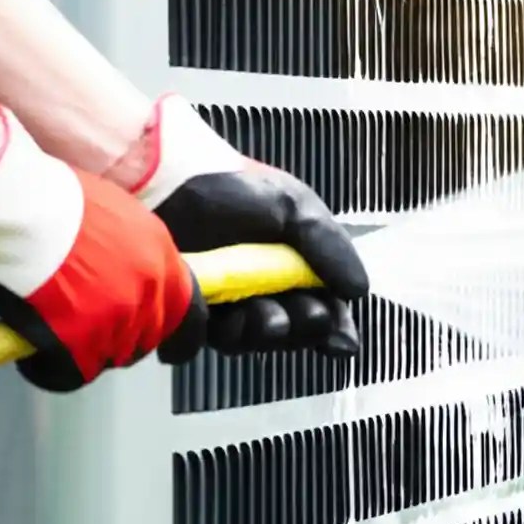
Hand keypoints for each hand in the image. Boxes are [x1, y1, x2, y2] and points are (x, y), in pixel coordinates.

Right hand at [0, 106, 207, 390]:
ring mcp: (117, 315)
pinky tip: (37, 358)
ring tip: (55, 335)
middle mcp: (147, 286)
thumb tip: (123, 269)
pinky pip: (74, 373)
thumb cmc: (45, 198)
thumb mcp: (111, 211)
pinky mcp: (79, 338)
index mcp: (158, 252)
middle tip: (88, 332)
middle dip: (122, 340)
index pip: (185, 306)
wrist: (12, 205)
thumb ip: (128, 247)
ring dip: (86, 352)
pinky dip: (54, 370)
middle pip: (148, 336)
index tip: (167, 344)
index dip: (172, 328)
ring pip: (112, 355)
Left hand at [126, 95, 368, 356]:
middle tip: (298, 313)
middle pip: (291, 334)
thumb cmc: (228, 184)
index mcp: (290, 265)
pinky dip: (204, 331)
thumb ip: (331, 247)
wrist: (164, 180)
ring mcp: (218, 302)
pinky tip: (212, 309)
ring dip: (258, 332)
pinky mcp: (180, 311)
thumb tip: (359, 291)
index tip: (337, 341)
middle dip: (300, 328)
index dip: (333, 330)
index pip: (323, 309)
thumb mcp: (294, 206)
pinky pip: (195, 343)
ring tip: (253, 311)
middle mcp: (257, 288)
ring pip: (247, 343)